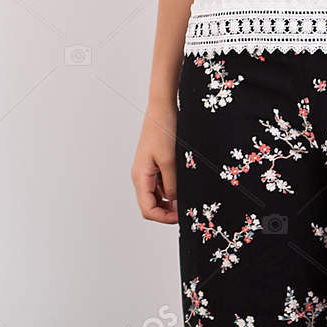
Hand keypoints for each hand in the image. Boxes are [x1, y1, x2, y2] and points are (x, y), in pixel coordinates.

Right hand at [132, 105, 178, 223]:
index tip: (181, 216)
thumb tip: (175, 204)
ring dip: (170, 201)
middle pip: (150, 205)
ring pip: (156, 196)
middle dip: (167, 212)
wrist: (162, 108)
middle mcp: (140, 176)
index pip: (147, 209)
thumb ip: (172, 185)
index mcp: (140, 176)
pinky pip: (160, 185)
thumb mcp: (170, 161)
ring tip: (186, 197)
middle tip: (186, 210)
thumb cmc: (163, 130)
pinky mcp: (154, 165)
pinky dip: (170, 190)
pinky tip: (182, 186)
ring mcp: (147, 170)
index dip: (164, 218)